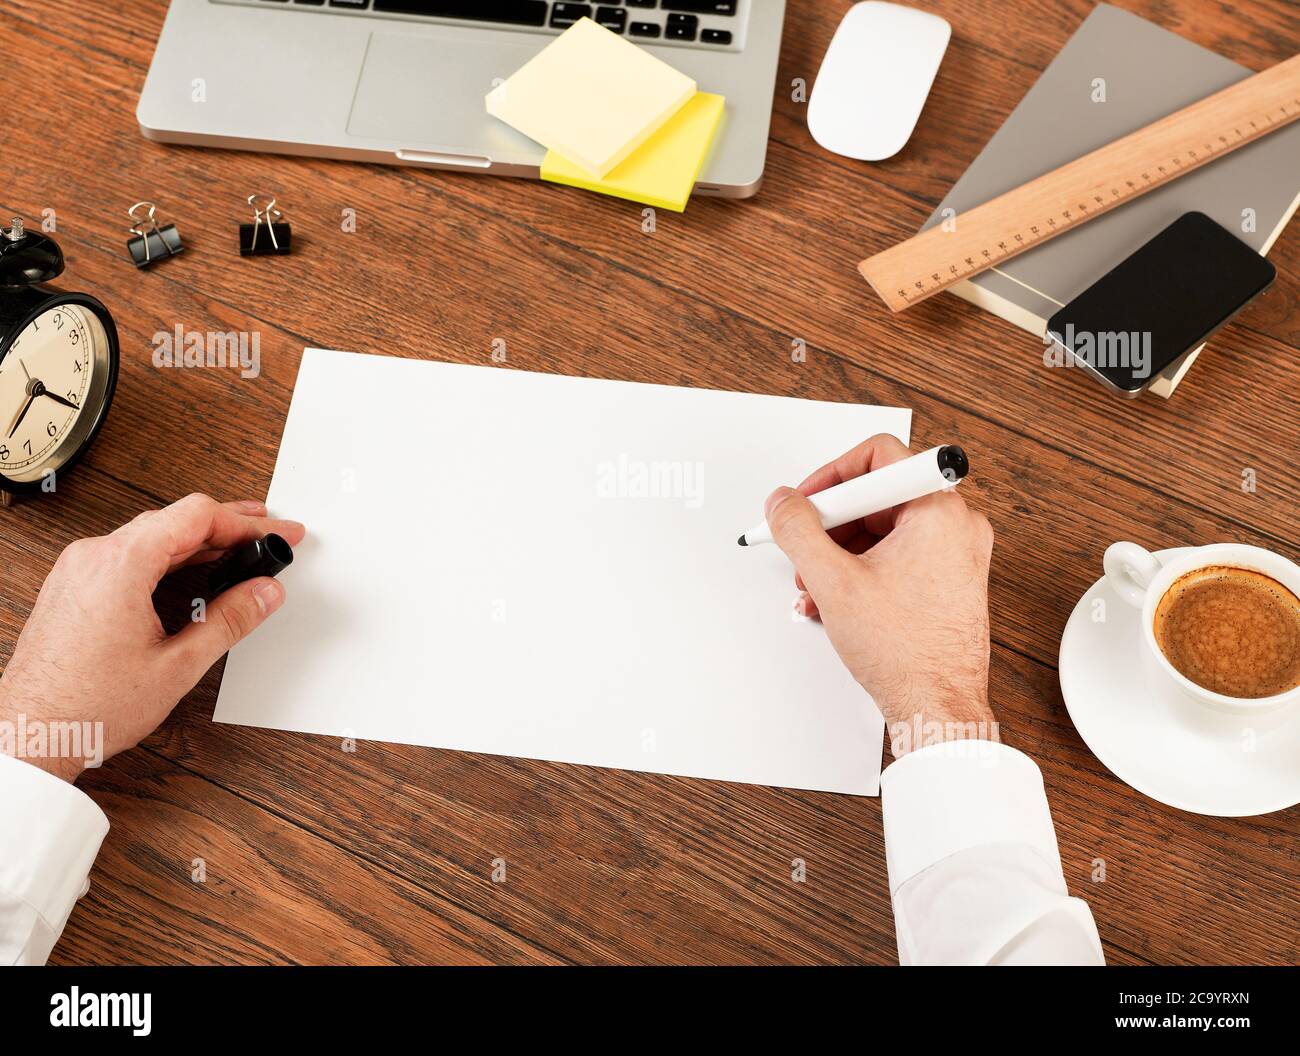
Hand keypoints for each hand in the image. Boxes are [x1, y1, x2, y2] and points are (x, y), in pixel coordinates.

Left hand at [0, 494, 305, 782]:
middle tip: (268, 536)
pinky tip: (190, 574)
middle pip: (175, 519)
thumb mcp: (178, 665)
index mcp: (120, 565)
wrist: (29, 733)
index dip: (247, 522)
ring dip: (198, 541)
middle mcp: (94, 557)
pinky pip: (128, 553)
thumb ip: (230, 620)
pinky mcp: (72, 585)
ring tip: (237, 553)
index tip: (277, 532)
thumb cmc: (87, 706)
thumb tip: (264, 593)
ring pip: (152, 535)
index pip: (197, 516)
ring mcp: (78, 569)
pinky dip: (167, 556)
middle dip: (229, 526)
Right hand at [765, 435, 994, 757]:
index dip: (830, 476)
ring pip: (884, 529)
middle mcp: (957, 526)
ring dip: (840, 552)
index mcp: (940, 512)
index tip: (805, 501)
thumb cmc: (908, 653)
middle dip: (831, 524)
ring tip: (817, 584)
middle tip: (805, 548)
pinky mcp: (950, 580)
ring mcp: (957, 555)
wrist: (937, 706)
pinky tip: (836, 598)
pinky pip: (898, 555)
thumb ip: (798, 529)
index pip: (879, 456)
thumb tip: (783, 503)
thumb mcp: (833, 580)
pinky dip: (862, 569)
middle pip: (878, 496)